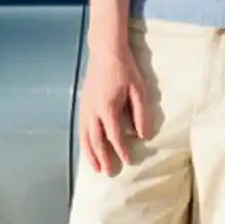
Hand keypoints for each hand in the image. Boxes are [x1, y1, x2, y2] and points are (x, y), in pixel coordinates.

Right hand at [78, 45, 150, 175]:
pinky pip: (81, 127)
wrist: (106, 51)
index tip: (128, 161)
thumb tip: (143, 135)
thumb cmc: (125, 69)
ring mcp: (85, 107)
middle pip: (96, 140)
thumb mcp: (139, 90)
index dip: (121, 150)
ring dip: (90, 153)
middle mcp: (93, 110)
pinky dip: (84, 141)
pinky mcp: (82, 103)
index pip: (114, 135)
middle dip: (103, 158)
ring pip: (85, 136)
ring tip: (95, 168)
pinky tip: (88, 148)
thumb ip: (141, 113)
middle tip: (109, 172)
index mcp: (107, 107)